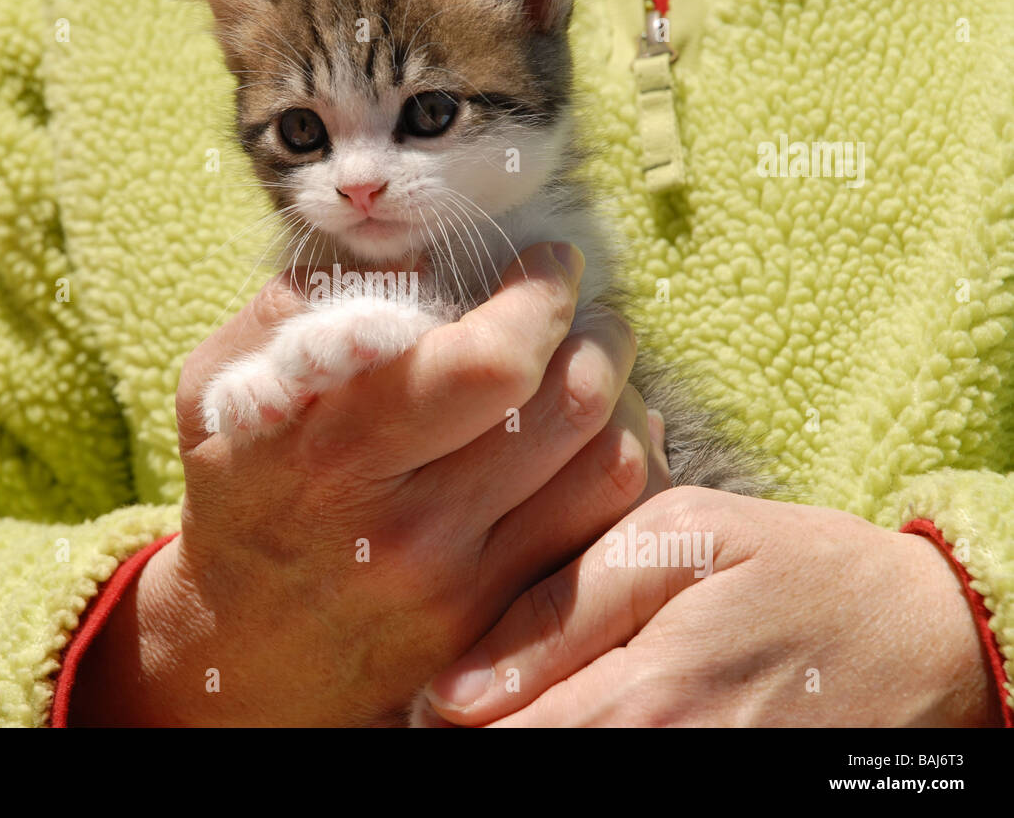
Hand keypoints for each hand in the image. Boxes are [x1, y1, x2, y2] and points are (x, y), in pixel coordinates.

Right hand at [68, 242, 667, 725]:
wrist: (245, 647)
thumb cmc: (239, 494)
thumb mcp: (218, 389)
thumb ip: (293, 306)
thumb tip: (403, 252)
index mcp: (335, 449)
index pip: (490, 362)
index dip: (541, 296)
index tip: (547, 263)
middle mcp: (411, 526)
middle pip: (571, 405)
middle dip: (600, 330)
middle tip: (584, 309)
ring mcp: (466, 584)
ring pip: (610, 464)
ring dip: (621, 394)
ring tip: (591, 365)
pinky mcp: (501, 620)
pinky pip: (607, 528)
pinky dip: (621, 463)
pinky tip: (592, 436)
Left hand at [419, 487, 1002, 725]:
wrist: (916, 637)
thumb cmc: (787, 567)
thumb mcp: (676, 542)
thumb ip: (562, 610)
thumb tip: (450, 692)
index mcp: (638, 705)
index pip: (487, 741)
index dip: (432, 720)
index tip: (410, 694)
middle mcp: (656, 763)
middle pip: (512, 768)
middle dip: (467, 733)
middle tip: (437, 698)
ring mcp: (690, 783)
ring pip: (552, 777)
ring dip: (519, 736)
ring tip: (499, 699)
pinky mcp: (710, 785)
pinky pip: (602, 782)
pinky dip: (572, 738)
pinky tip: (560, 709)